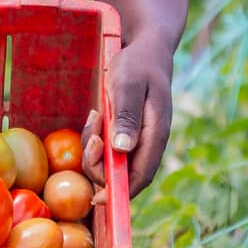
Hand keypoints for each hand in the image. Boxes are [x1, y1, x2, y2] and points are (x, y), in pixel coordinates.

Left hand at [85, 35, 173, 197]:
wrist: (146, 48)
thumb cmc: (138, 64)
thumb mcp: (128, 85)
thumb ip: (126, 116)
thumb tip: (122, 150)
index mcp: (156, 135)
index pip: (140, 177)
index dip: (119, 193)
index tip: (96, 199)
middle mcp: (150, 142)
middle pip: (123, 174)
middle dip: (99, 164)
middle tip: (91, 136)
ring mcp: (140, 139)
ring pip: (112, 162)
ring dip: (95, 148)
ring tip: (95, 117)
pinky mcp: (128, 133)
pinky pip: (109, 148)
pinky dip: (96, 139)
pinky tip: (96, 116)